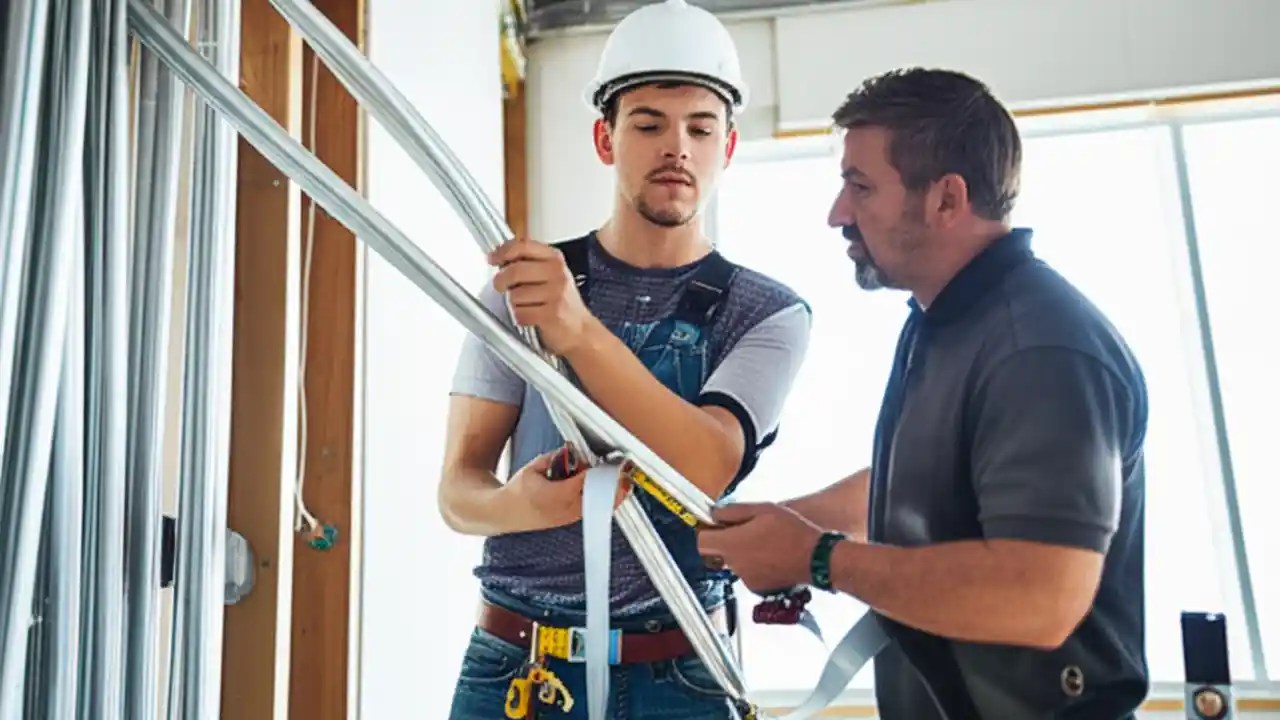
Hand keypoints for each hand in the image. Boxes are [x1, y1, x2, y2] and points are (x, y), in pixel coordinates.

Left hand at [489, 237, 596, 355]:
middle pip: (515, 270)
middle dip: (501, 280)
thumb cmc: (562, 303)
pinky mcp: (552, 314)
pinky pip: (520, 313)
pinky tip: (530, 317)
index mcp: (555, 259)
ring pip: (515, 294)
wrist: (581, 331)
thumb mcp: (551, 275)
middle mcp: (557, 273)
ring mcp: (556, 294)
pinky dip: (520, 317)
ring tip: (526, 305)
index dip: (503, 252)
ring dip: (514, 303)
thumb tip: (500, 259)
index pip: (523, 246)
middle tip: (500, 286)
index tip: (493, 258)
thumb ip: (529, 263)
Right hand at [503, 450, 631, 531]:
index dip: (603, 473)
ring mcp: (568, 518)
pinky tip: (607, 492)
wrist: (505, 513)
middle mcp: (565, 509)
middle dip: (614, 486)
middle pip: (599, 498)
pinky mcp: (569, 521)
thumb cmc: (517, 492)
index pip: (588, 482)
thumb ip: (554, 458)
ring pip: (598, 507)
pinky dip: (601, 501)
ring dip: (611, 494)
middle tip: (626, 474)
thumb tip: (570, 451)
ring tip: (621, 482)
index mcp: (557, 494)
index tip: (616, 466)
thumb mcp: (533, 467)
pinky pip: (591, 510)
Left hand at [696, 502, 824, 592]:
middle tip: (743, 529)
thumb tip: (715, 513)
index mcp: (732, 544)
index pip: (701, 541)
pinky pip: (747, 572)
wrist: (816, 558)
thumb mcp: (762, 509)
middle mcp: (735, 564)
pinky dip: (753, 564)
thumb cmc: (792, 532)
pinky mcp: (757, 587)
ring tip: (763, 540)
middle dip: (725, 540)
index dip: (705, 531)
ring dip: (741, 552)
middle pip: (716, 552)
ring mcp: (745, 578)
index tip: (712, 524)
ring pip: (733, 562)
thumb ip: (733, 511)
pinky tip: (770, 554)